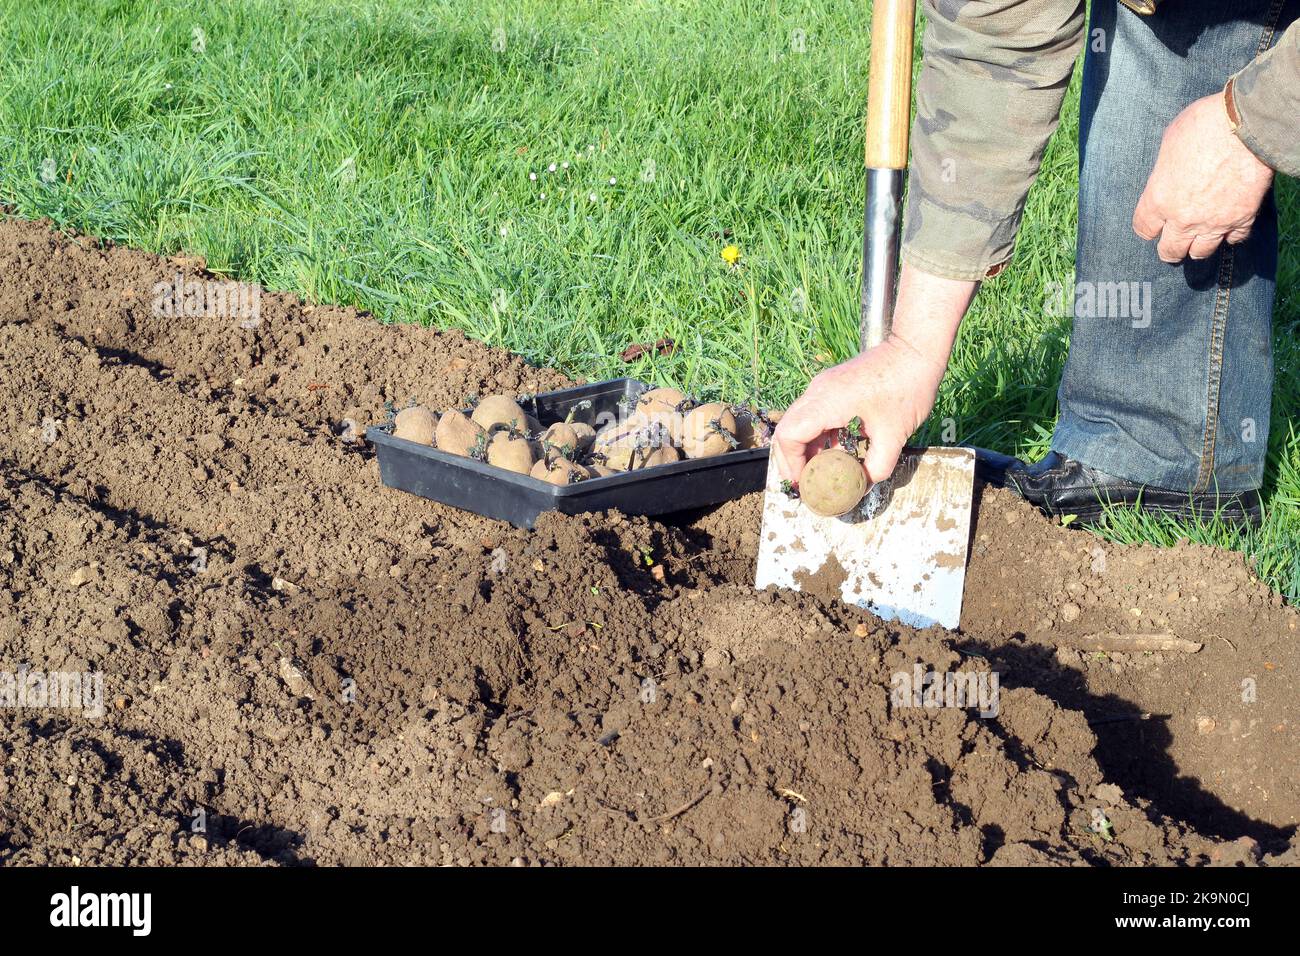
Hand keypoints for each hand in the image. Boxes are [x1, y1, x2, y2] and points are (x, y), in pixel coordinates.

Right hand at [772, 334, 944, 486]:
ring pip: (797, 422)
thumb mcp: (894, 437)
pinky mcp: (832, 385)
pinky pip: (812, 414)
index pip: (789, 436)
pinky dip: (815, 436)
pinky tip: (832, 451)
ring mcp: (823, 386)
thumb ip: (876, 468)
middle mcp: (818, 392)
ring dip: (803, 448)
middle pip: (786, 429)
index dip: (790, 464)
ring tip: (816, 472)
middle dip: (790, 460)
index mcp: (826, 402)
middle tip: (803, 483)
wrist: (916, 350)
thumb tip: (862, 488)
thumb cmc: (907, 388)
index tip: (803, 483)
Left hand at [1133, 91, 1273, 262]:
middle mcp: (1184, 218)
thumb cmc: (1203, 126)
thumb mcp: (1169, 143)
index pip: (1143, 229)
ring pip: (1201, 252)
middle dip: (1170, 249)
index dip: (1147, 228)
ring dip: (1197, 247)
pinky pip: (1234, 240)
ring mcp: (1214, 222)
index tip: (1152, 226)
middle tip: (1173, 244)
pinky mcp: (1242, 219)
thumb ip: (1165, 169)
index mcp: (1159, 199)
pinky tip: (1228, 228)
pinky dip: (1231, 236)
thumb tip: (1167, 174)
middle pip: (1170, 250)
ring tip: (1198, 240)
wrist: (1247, 126)